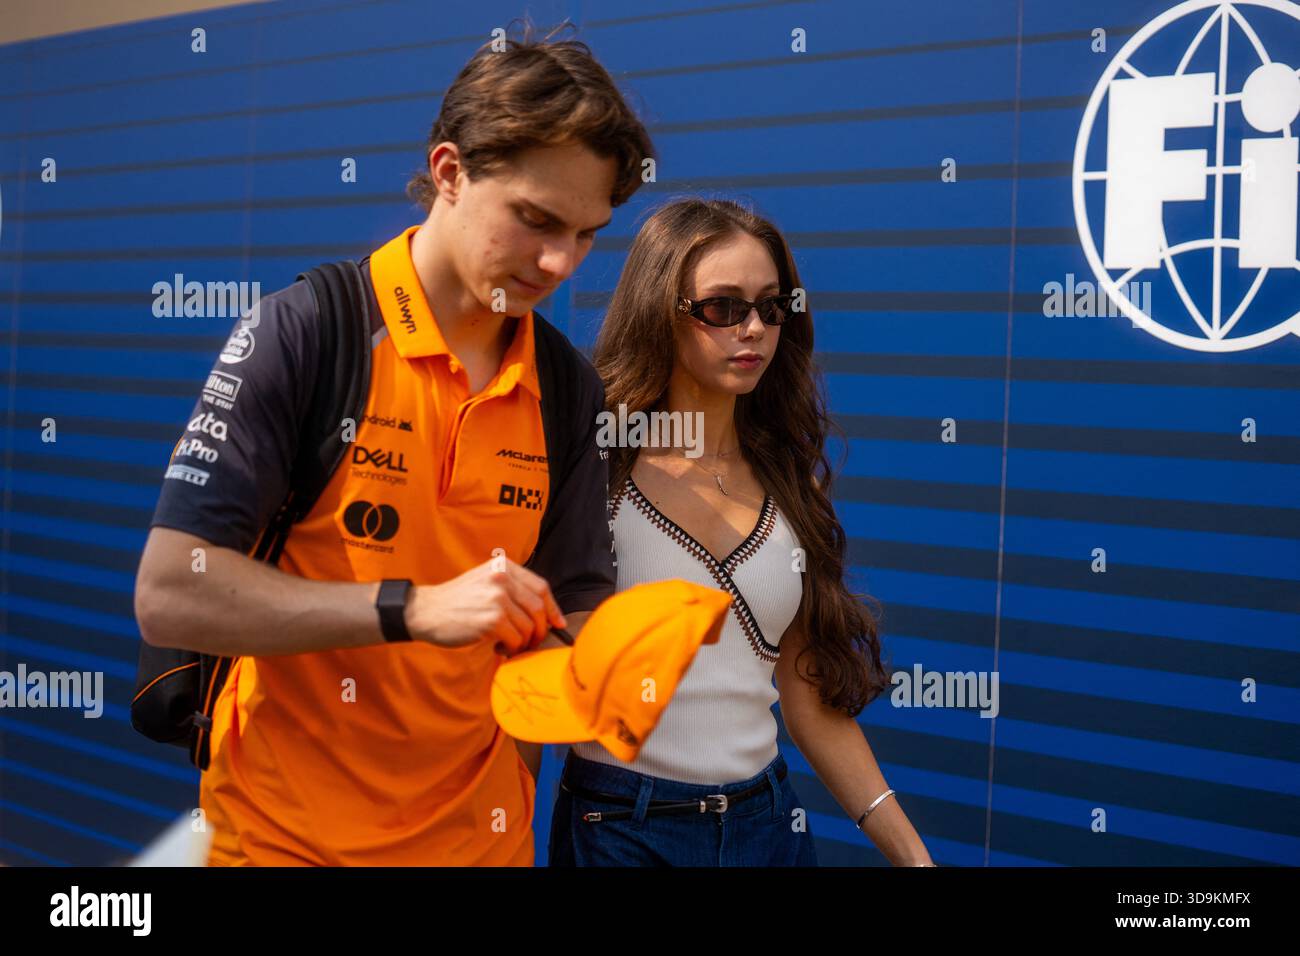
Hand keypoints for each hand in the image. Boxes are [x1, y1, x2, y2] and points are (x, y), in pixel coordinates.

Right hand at [407, 557, 565, 654]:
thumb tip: (545, 614)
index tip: (558, 624)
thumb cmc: (458, 601)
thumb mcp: (486, 582)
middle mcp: (502, 578)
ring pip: (528, 626)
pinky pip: (515, 639)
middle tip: (531, 642)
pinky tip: (497, 648)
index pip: (541, 587)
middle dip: (539, 630)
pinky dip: (511, 648)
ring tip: (508, 645)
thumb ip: (512, 590)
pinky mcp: (491, 620)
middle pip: (538, 608)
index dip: (553, 608)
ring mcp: (497, 598)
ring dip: (522, 642)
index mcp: (504, 566)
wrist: (426, 611)